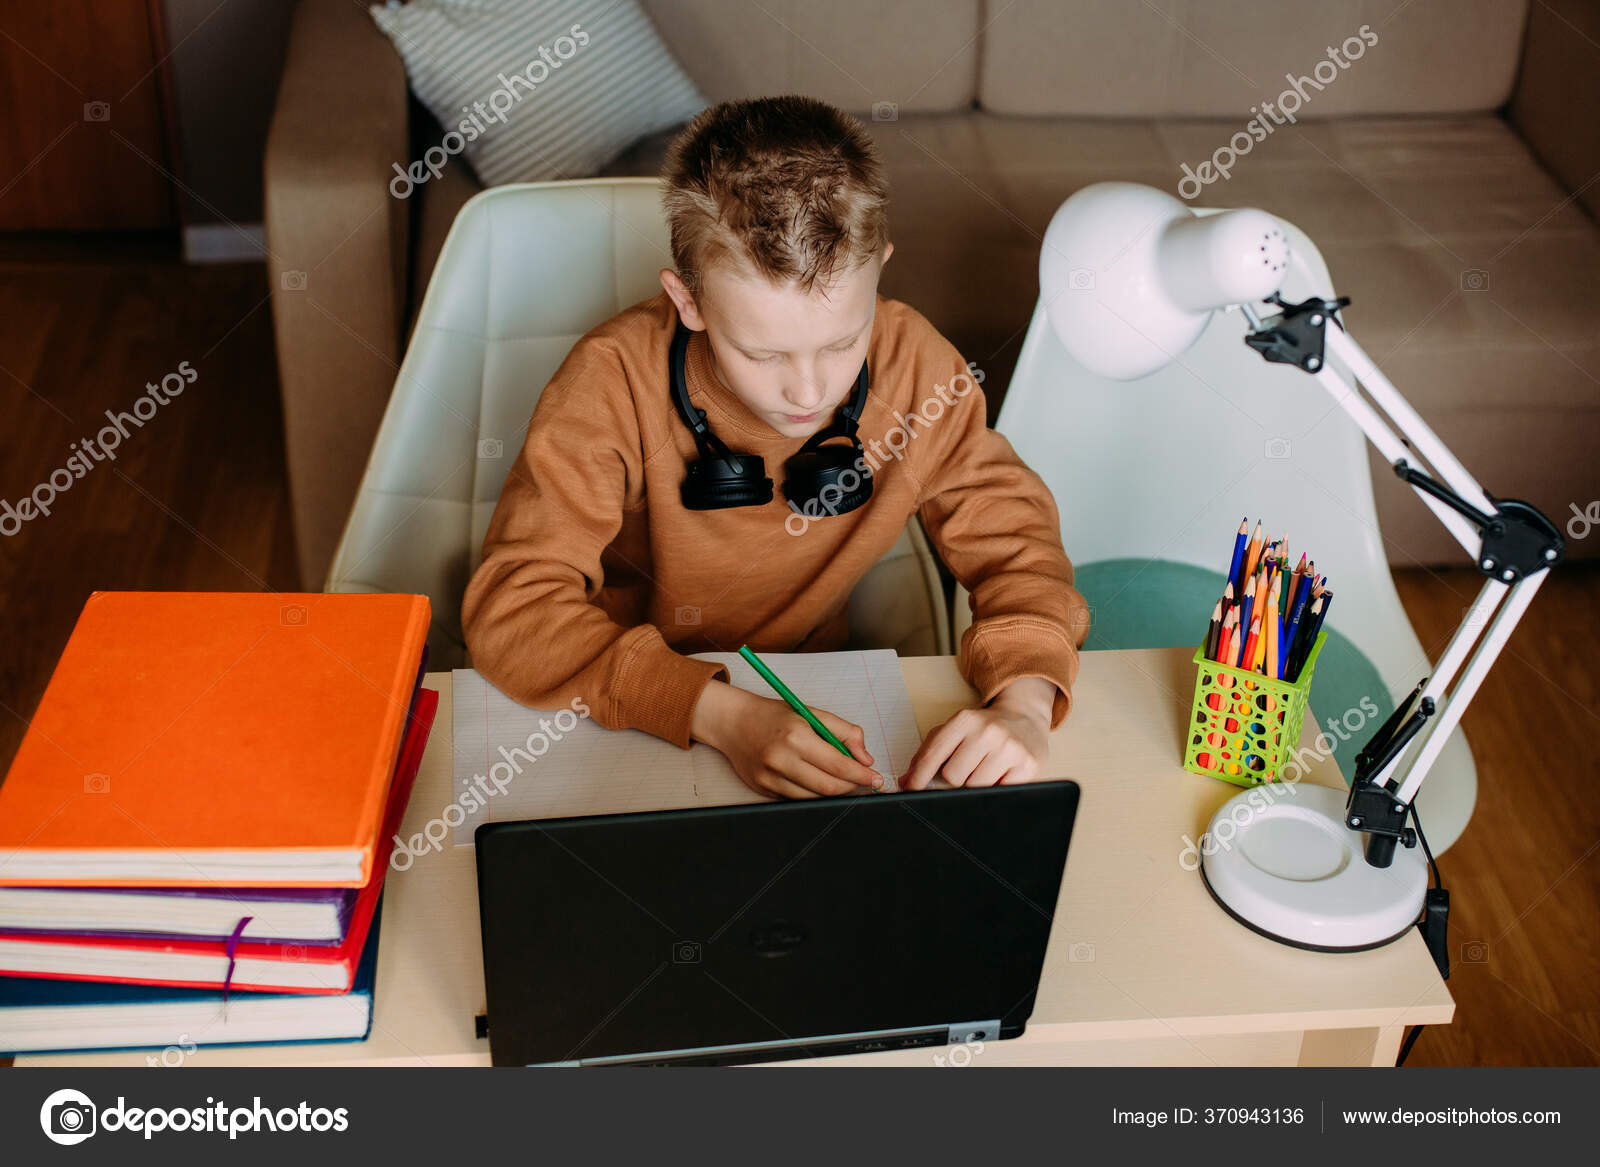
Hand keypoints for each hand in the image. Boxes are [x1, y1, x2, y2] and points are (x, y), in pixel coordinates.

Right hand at [691, 679, 883, 799]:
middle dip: (851, 786)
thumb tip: (865, 759)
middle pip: (829, 787)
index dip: (861, 775)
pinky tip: (814, 779)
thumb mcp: (812, 713)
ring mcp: (770, 778)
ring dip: (833, 791)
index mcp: (796, 736)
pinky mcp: (763, 790)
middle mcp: (781, 759)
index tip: (875, 778)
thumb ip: (844, 732)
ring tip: (839, 778)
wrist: (733, 723)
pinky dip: (812, 792)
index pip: (838, 765)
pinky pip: (797, 798)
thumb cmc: (774, 716)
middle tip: (862, 780)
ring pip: (814, 797)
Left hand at [900, 676, 1055, 789]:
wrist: (1025, 716)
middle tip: (967, 768)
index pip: (933, 755)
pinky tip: (1001, 772)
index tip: (911, 789)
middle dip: (955, 778)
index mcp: (965, 720)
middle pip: (953, 776)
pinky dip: (996, 786)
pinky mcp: (1028, 764)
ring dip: (975, 784)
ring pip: (975, 786)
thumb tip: (907, 781)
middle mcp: (987, 731)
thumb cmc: (985, 727)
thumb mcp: (956, 729)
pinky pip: (1000, 791)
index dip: (919, 776)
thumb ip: (929, 752)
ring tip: (985, 768)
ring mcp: (1009, 748)